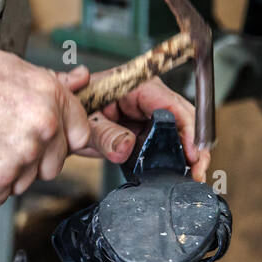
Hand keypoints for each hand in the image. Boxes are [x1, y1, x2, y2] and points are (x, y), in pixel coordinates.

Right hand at [0, 51, 93, 208]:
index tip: (45, 141)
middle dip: (33, 160)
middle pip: (53, 164)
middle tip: (2, 143)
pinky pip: (1, 195)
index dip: (62, 139)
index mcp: (50, 98)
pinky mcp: (0, 182)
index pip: (80, 133)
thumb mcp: (8, 67)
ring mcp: (23, 158)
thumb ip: (49, 80)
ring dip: (7, 174)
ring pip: (26, 181)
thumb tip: (80, 79)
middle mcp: (42, 128)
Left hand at [63, 73, 210, 182]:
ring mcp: (149, 113)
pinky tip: (180, 171)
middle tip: (198, 171)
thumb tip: (125, 147)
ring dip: (188, 153)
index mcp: (137, 86)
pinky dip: (174, 156)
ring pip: (179, 131)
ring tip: (193, 175)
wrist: (64, 118)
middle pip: (184, 118)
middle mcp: (149, 97)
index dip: (187, 129)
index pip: (172, 105)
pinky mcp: (146, 128)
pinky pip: (166, 140)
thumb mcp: (86, 123)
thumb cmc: (73, 108)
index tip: (192, 154)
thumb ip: (104, 135)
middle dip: (195, 145)